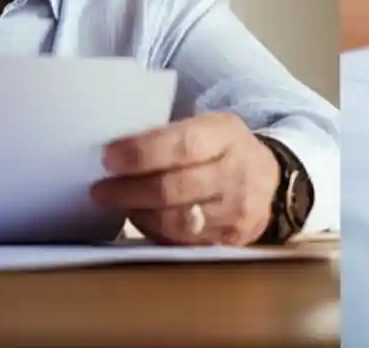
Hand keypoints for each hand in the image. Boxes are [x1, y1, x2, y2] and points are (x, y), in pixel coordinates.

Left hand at [92, 113, 278, 245]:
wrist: (268, 178)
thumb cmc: (221, 149)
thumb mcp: (206, 127)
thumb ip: (169, 136)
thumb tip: (114, 153)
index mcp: (226, 134)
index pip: (181, 145)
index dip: (141, 153)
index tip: (108, 158)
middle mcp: (237, 173)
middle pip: (174, 188)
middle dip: (130, 190)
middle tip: (100, 189)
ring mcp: (238, 210)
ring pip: (176, 221)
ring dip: (139, 213)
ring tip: (118, 204)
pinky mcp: (233, 239)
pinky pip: (185, 241)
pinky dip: (156, 231)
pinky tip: (142, 218)